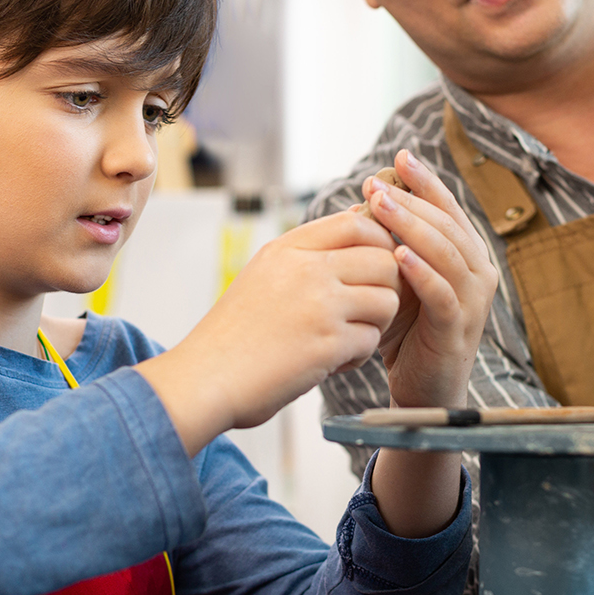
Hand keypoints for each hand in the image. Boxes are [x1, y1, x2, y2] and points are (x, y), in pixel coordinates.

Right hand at [136, 212, 400, 454]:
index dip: (379, 242)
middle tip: (367, 310)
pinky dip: (359, 355)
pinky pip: (372, 340)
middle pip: (384, 260)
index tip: (373, 268)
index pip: (357, 222)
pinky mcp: (327, 344)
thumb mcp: (265, 274)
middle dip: (386, 287)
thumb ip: (310, 250)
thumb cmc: (238, 332)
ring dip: (376, 323)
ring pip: (387, 300)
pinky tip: (333, 362)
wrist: (205, 379)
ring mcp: (319, 306)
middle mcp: (306, 270)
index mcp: (287, 249)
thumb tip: (362, 216)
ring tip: (348, 337)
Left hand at [359, 149, 497, 408]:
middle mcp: (479, 273)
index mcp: (469, 256)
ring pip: (446, 253)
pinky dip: (421, 272)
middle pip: (447, 225)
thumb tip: (365, 199)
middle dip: (412, 200)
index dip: (426, 182)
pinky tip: (398, 256)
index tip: (400, 156)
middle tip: (376, 184)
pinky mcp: (458, 329)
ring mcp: (473, 302)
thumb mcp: (401, 281)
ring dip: (412, 227)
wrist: (422, 390)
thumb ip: (393, 245)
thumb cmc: (409, 333)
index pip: (449, 209)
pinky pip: (443, 294)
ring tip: (380, 207)